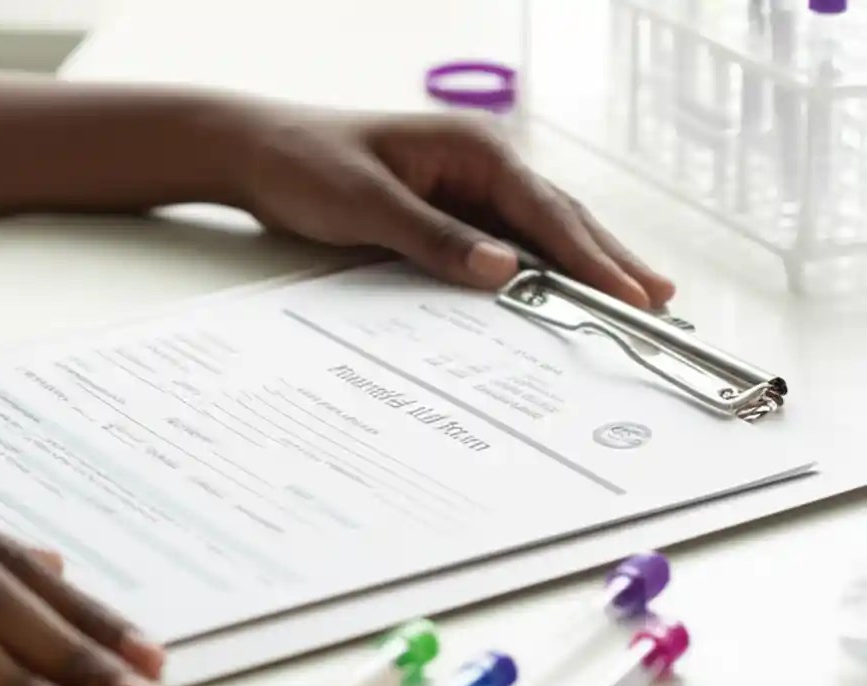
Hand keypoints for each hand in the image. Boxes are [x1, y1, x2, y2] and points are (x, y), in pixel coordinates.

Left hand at [236, 104, 674, 308]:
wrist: (257, 154)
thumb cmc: (307, 164)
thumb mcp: (367, 205)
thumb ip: (435, 239)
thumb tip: (505, 274)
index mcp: (474, 150)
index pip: (548, 211)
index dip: (593, 258)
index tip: (632, 297)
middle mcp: (481, 165)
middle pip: (560, 219)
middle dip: (609, 261)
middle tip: (662, 303)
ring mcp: (466, 189)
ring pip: (538, 234)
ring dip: (580, 268)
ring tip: (633, 300)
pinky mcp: (447, 212)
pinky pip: (502, 245)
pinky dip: (533, 272)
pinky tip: (553, 298)